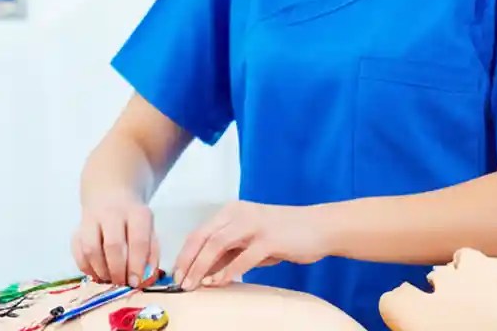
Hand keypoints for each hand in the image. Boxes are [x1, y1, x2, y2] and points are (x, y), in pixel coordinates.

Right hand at [71, 196, 161, 287]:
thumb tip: (145, 279)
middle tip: (121, 283)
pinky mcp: (77, 227)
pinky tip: (96, 273)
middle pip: (112, 245)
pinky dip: (85, 267)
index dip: (136, 265)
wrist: (110, 192)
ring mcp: (91, 219)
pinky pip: (77, 251)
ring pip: (90, 249)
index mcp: (137, 213)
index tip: (135, 282)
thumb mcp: (150, 231)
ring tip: (109, 279)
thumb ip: (151, 255)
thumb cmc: (134, 220)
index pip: (138, 241)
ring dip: (100, 271)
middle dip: (117, 271)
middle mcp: (113, 212)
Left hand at [171, 201, 330, 290]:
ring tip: (195, 285)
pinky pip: (242, 257)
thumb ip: (229, 252)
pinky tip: (220, 283)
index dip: (185, 254)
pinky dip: (228, 271)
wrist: (319, 226)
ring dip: (202, 267)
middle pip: (202, 237)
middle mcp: (238, 214)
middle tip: (180, 283)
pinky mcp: (269, 239)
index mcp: (230, 211)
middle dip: (187, 262)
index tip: (177, 273)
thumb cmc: (284, 234)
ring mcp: (253, 225)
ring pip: (216, 244)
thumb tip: (204, 272)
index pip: (199, 232)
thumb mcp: (251, 240)